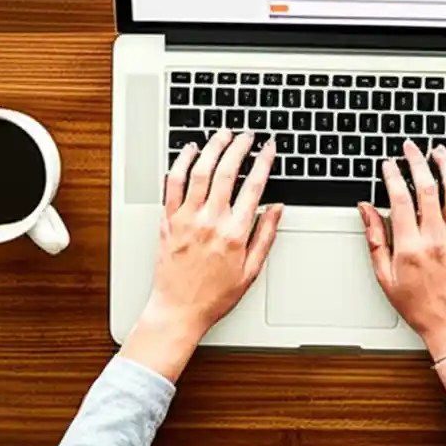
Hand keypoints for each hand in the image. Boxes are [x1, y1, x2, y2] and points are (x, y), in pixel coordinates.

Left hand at [120, 130, 283, 381]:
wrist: (178, 310)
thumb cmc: (214, 296)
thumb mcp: (251, 270)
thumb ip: (265, 235)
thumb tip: (277, 208)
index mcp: (234, 233)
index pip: (254, 186)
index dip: (263, 162)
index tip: (268, 148)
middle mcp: (209, 222)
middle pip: (226, 172)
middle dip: (239, 147)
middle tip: (247, 136)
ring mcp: (186, 219)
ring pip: (199, 172)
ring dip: (212, 148)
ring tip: (222, 135)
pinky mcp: (168, 221)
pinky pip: (172, 184)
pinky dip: (181, 163)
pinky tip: (189, 152)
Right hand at [359, 140, 445, 394]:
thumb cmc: (418, 304)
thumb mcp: (384, 276)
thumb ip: (375, 239)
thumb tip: (365, 209)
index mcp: (410, 247)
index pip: (399, 199)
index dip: (392, 175)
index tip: (388, 164)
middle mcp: (436, 238)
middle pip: (427, 187)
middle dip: (417, 161)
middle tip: (410, 148)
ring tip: (438, 151)